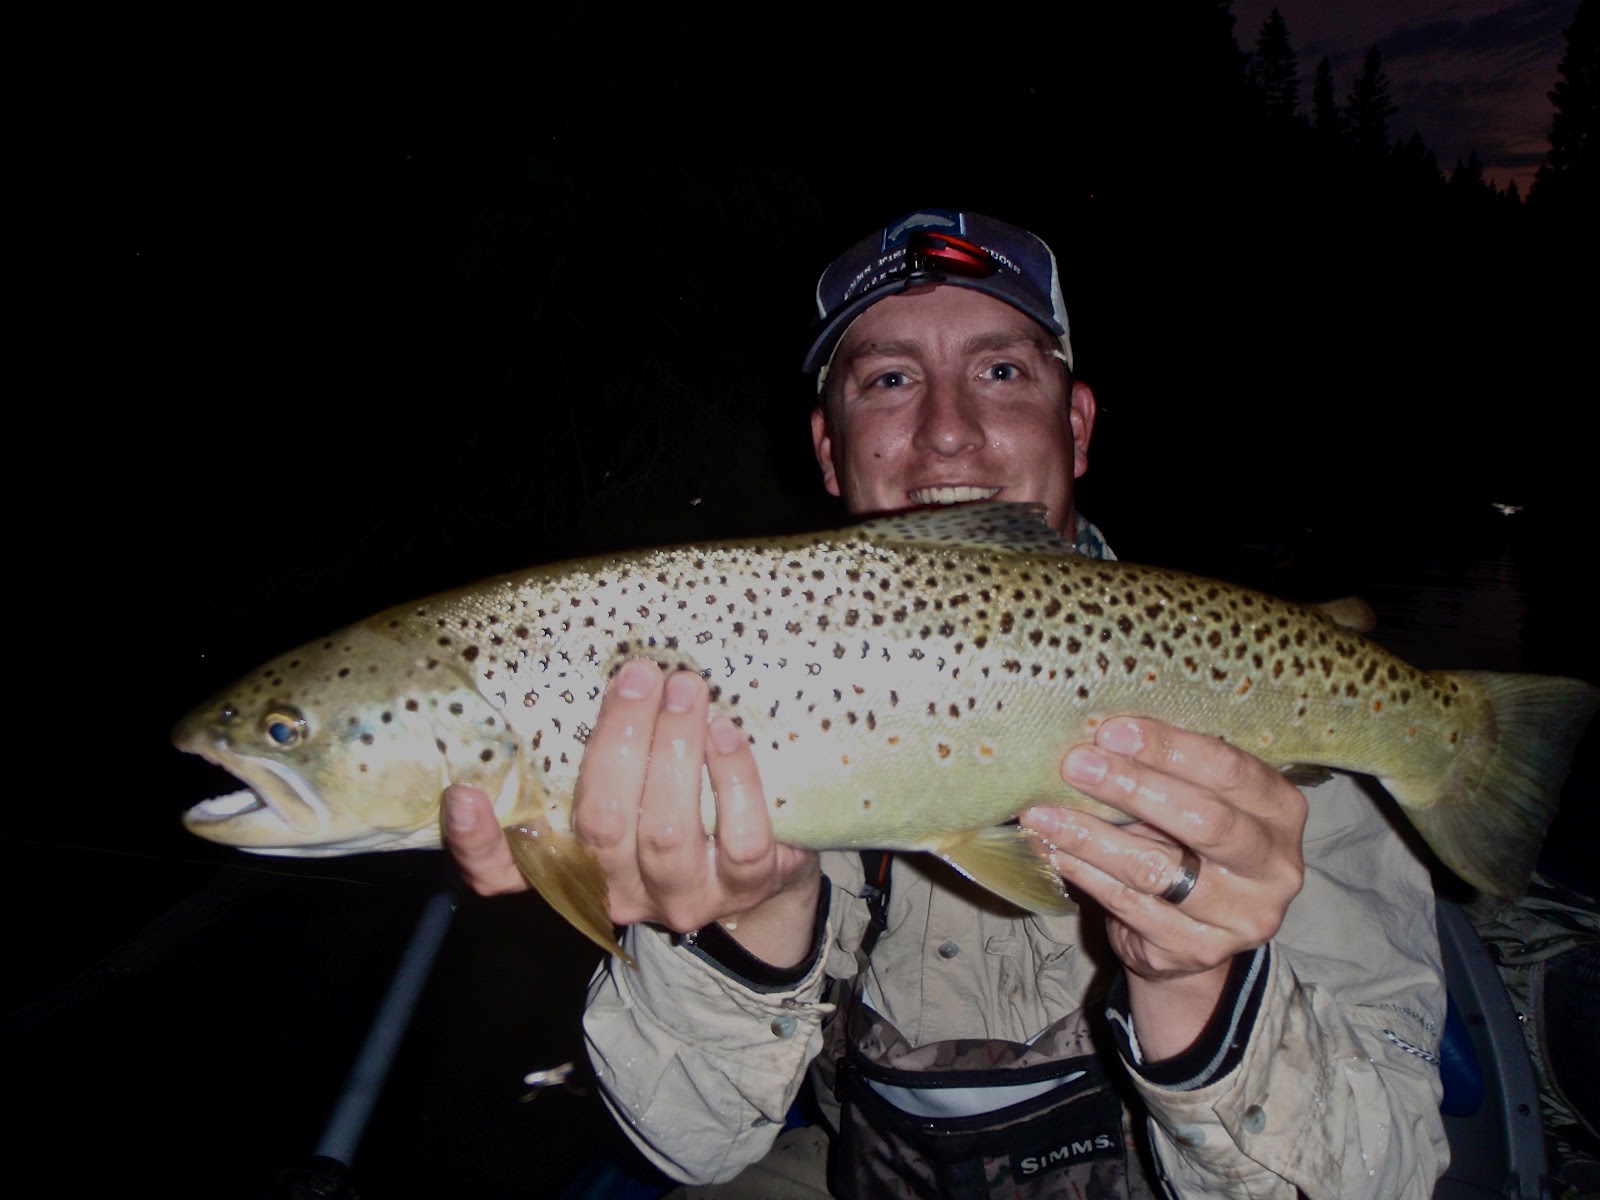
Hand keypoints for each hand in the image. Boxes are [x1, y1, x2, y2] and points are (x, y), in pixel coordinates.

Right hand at [443, 659, 819, 965]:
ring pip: (666, 833)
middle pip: (602, 826)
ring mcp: (680, 896)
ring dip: (675, 748)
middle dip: (620, 741)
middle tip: (639, 675)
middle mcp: (617, 891)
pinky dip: (733, 780)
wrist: (758, 867)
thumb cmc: (669, 804)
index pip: (503, 875)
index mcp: (571, 865)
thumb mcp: (620, 786)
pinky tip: (726, 734)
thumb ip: (588, 752)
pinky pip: (740, 839)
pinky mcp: (744, 890)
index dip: (478, 844)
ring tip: (686, 689)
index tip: (463, 793)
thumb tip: (594, 671)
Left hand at [1022, 717, 1306, 1058]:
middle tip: (1075, 765)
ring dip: (1091, 837)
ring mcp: (1241, 916)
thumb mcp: (1199, 799)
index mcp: (1281, 811)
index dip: (1169, 748)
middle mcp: (1275, 867)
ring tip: (1044, 814)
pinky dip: (1085, 873)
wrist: (1197, 933)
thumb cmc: (1191, 843)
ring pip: (1156, 869)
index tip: (1111, 731)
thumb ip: (1171, 771)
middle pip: (1204, 821)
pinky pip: (1129, 904)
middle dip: (1132, 787)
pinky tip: (1055, 851)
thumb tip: (1100, 735)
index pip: (1230, 771)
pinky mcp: (1199, 949)